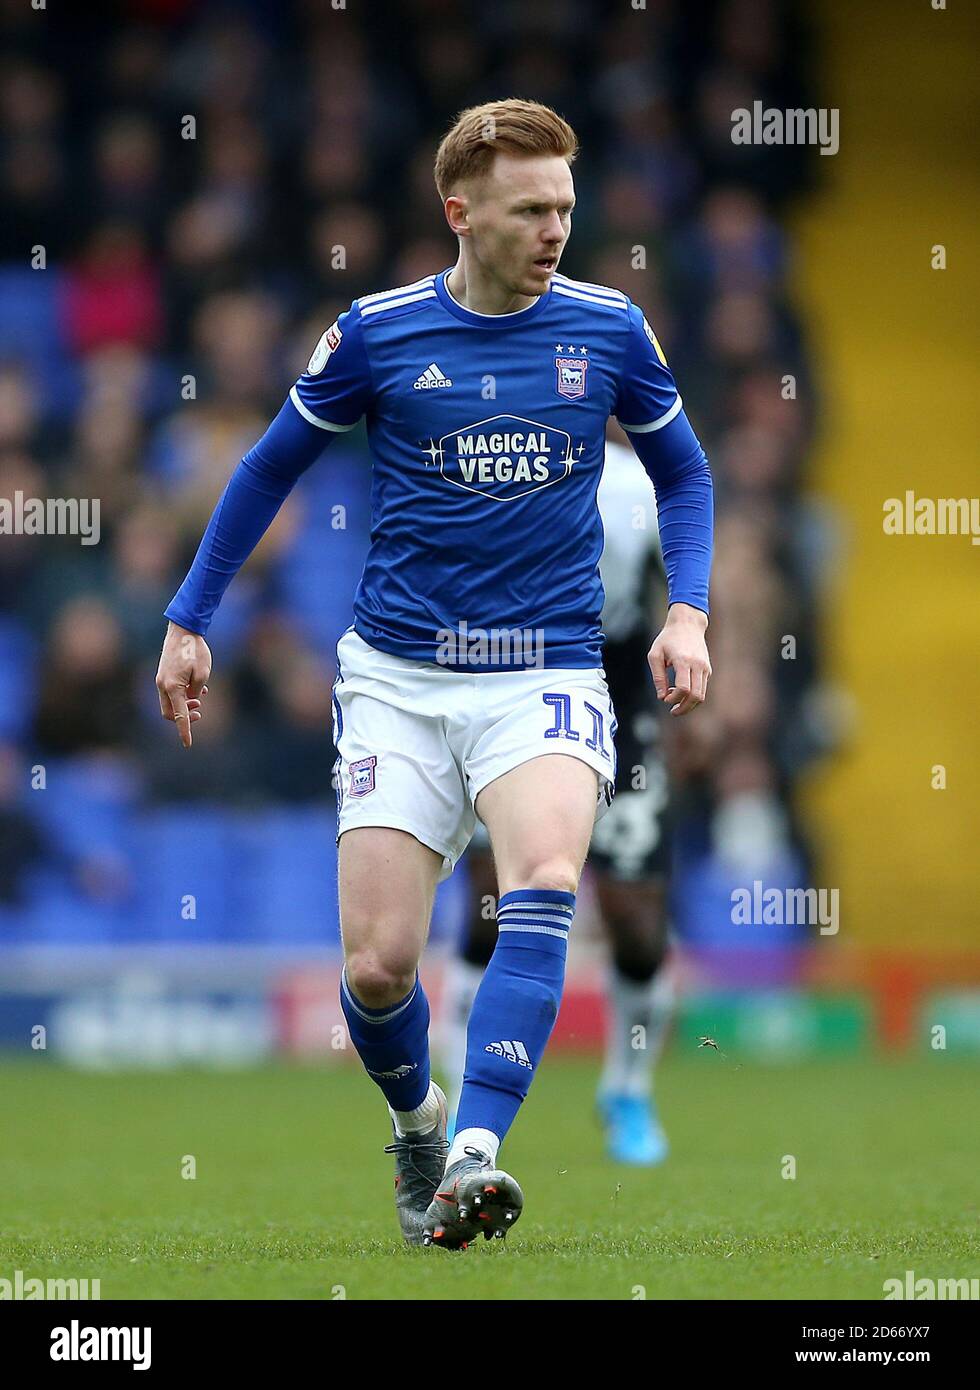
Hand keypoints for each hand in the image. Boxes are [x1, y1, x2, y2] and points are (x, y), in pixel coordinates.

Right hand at [155, 622, 211, 747]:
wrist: (182, 630)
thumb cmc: (195, 650)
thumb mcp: (203, 673)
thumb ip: (197, 691)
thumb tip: (191, 701)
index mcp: (172, 687)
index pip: (178, 716)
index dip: (184, 731)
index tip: (188, 744)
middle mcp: (162, 685)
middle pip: (169, 713)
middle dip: (184, 716)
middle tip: (200, 710)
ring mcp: (161, 680)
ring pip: (170, 703)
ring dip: (184, 705)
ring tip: (202, 695)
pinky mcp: (163, 674)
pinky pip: (170, 692)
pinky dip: (182, 695)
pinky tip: (197, 688)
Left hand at [648, 603, 710, 716]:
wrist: (687, 624)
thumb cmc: (668, 638)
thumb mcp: (655, 655)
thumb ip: (658, 677)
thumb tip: (662, 697)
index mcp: (684, 661)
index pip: (683, 688)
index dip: (674, 698)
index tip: (664, 698)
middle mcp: (698, 665)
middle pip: (696, 696)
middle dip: (684, 708)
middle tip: (673, 712)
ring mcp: (705, 668)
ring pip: (702, 695)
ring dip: (689, 704)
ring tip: (675, 703)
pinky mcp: (707, 669)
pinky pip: (702, 689)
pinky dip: (693, 696)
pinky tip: (680, 692)